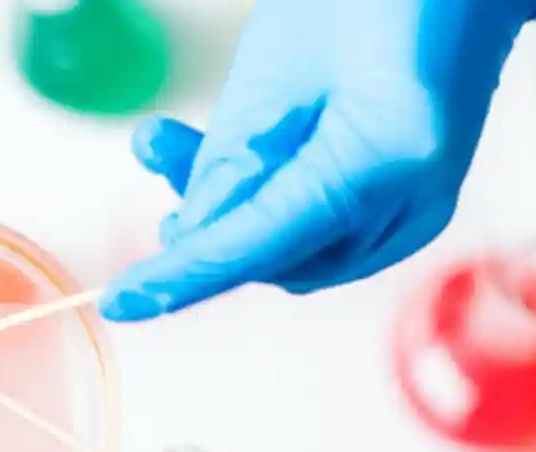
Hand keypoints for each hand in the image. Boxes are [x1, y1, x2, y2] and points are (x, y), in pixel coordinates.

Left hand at [101, 0, 535, 321]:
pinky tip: (214, 154)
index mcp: (387, 157)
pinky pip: (306, 232)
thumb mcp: (279, 67)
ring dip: (219, 207)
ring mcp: (412, 213)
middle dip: (206, 222)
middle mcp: (410, 203)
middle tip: (165, 150)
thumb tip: (189, 241)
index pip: (265, 241)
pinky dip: (250, 205)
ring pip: (284, 252)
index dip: (187, 275)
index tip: (124, 300)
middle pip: (277, 259)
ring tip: (168, 138)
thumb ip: (235, 158)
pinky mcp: (398, 210)